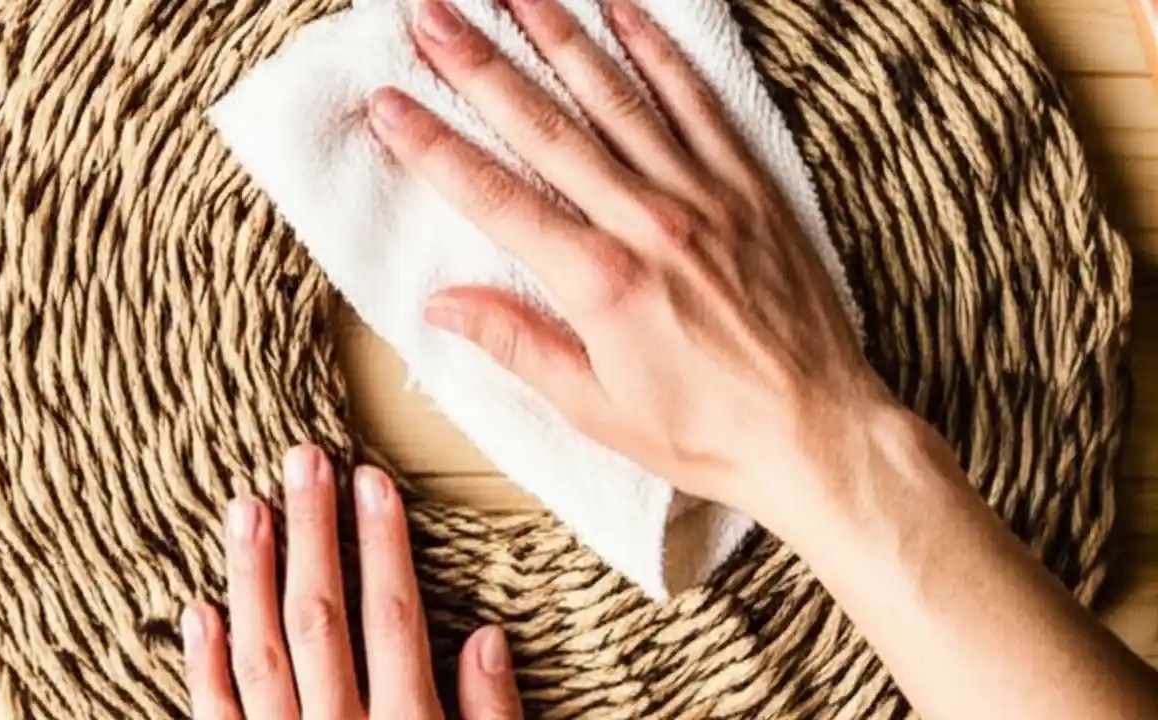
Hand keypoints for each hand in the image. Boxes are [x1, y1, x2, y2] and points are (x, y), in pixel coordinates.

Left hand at [181, 445, 521, 718]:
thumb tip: (487, 641)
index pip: (393, 622)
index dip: (384, 548)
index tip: (372, 484)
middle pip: (320, 620)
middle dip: (313, 535)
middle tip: (303, 462)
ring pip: (259, 656)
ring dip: (252, 577)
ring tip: (248, 508)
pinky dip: (202, 666)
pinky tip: (196, 610)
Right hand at [368, 0, 890, 527]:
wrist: (816, 432)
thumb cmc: (706, 433)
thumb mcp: (596, 409)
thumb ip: (518, 344)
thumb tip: (443, 304)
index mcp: (601, 283)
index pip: (496, 198)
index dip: (434, 146)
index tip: (388, 102)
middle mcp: (648, 224)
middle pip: (547, 128)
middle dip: (480, 65)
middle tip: (431, 15)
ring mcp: (702, 196)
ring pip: (617, 99)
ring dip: (560, 37)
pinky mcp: (749, 188)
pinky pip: (698, 104)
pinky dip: (659, 54)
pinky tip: (624, 11)